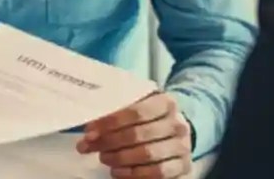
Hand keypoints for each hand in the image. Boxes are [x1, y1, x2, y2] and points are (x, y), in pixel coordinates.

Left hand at [78, 92, 192, 177]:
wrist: (176, 131)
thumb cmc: (149, 118)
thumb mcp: (137, 107)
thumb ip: (115, 114)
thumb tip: (89, 131)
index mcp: (166, 102)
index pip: (136, 112)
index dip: (110, 123)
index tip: (89, 131)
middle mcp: (178, 124)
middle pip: (138, 135)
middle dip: (109, 142)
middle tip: (90, 146)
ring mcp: (183, 147)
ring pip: (147, 155)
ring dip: (120, 159)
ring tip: (104, 158)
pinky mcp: (184, 167)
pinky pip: (157, 173)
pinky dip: (134, 174)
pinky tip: (118, 172)